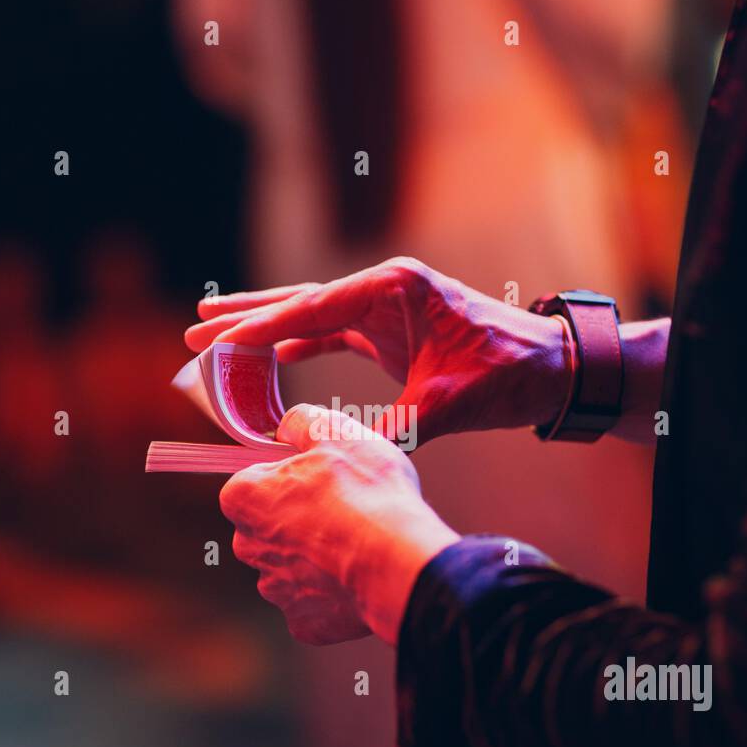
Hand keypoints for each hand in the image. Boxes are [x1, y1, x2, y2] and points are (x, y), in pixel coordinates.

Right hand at [186, 257, 572, 444]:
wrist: (553, 368)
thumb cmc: (511, 373)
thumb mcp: (452, 402)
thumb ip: (398, 428)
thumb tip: (348, 457)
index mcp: (395, 288)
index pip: (314, 308)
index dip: (261, 327)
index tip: (217, 341)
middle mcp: (384, 289)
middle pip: (301, 302)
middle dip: (246, 317)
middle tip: (194, 329)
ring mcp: (385, 307)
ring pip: (311, 317)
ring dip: (265, 329)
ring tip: (213, 336)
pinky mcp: (390, 330)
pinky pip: (331, 335)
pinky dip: (299, 347)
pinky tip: (270, 360)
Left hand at [220, 405, 459, 644]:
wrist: (397, 561)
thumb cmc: (366, 495)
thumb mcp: (337, 432)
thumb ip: (302, 421)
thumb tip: (290, 424)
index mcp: (244, 499)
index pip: (249, 482)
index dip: (284, 477)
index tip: (315, 477)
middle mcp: (250, 547)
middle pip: (268, 527)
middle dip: (298, 519)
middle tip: (342, 508)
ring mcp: (276, 589)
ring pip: (292, 567)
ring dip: (316, 557)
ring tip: (357, 543)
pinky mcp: (304, 622)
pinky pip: (314, 602)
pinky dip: (333, 593)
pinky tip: (358, 576)